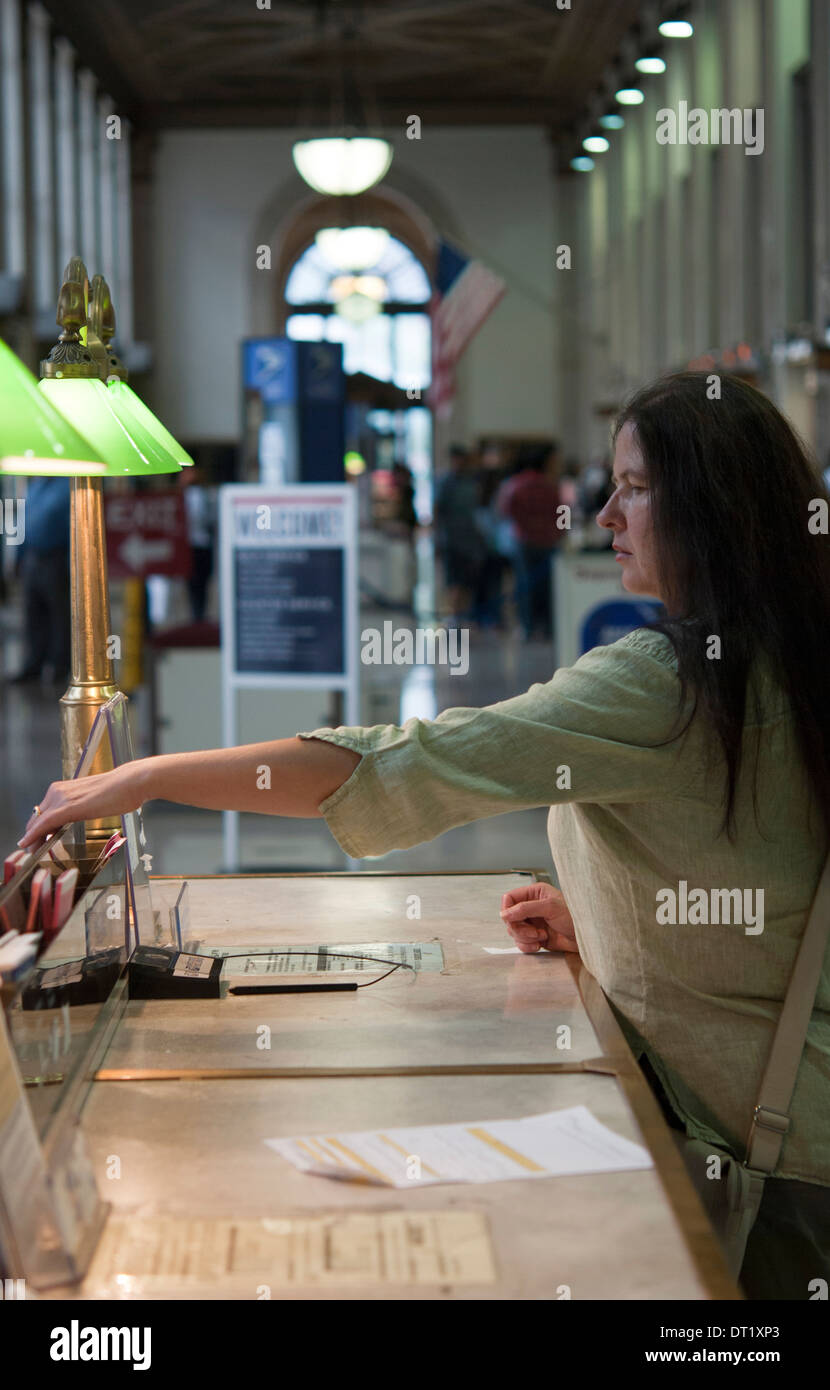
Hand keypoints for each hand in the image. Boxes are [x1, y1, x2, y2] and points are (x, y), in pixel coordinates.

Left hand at [18, 762, 146, 847]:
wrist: (131, 782)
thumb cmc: (119, 791)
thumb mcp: (92, 801)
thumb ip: (79, 808)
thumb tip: (75, 818)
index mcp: (64, 789)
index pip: (42, 812)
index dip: (36, 828)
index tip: (34, 841)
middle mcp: (58, 791)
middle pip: (36, 818)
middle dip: (32, 836)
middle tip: (31, 851)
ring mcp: (61, 798)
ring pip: (37, 822)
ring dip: (32, 839)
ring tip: (31, 852)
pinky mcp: (67, 807)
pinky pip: (44, 823)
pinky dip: (33, 835)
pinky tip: (27, 844)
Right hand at [500, 881, 578, 954]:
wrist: (587, 937)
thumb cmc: (574, 917)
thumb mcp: (550, 907)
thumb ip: (525, 908)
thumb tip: (504, 914)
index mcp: (534, 894)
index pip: (509, 898)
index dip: (507, 910)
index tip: (511, 920)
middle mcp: (531, 907)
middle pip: (509, 917)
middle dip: (519, 928)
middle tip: (533, 932)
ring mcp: (533, 923)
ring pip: (514, 931)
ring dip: (524, 937)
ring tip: (541, 937)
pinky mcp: (535, 937)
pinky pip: (521, 942)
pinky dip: (527, 946)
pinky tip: (539, 945)